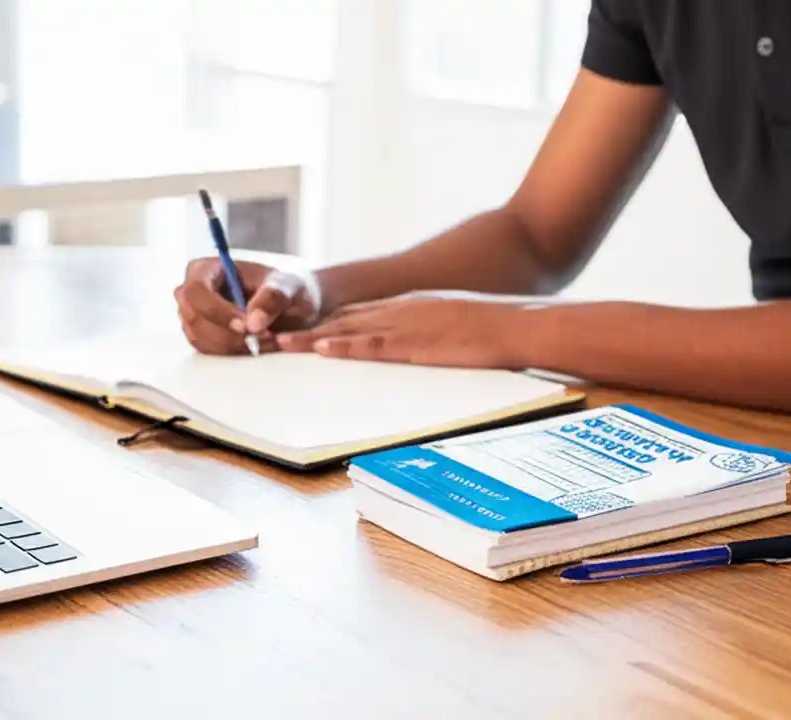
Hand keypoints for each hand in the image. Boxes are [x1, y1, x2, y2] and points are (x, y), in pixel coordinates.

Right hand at [175, 259, 319, 354]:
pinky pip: (208, 353)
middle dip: (228, 334)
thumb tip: (253, 322)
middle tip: (263, 338)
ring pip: (201, 340)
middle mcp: (192, 294)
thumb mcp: (289, 286)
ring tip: (266, 340)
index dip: (218, 312)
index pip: (196, 292)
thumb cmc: (286, 290)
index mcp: (205, 270)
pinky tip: (257, 347)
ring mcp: (193, 318)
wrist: (292, 309)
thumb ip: (274, 297)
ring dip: (234, 347)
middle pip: (194, 320)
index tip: (246, 326)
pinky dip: (233, 354)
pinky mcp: (202, 338)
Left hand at [275, 296, 532, 368]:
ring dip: (309, 338)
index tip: (297, 327)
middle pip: (341, 318)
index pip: (357, 313)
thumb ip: (431, 331)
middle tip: (272, 334)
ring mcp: (404, 325)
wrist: (518, 325)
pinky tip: (318, 349)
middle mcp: (399, 310)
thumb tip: (423, 343)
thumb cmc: (495, 329)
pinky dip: (340, 346)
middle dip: (305, 327)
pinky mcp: (413, 343)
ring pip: (345, 329)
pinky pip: (369, 345)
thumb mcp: (454, 323)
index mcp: (409, 306)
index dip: (324, 321)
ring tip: (277, 343)